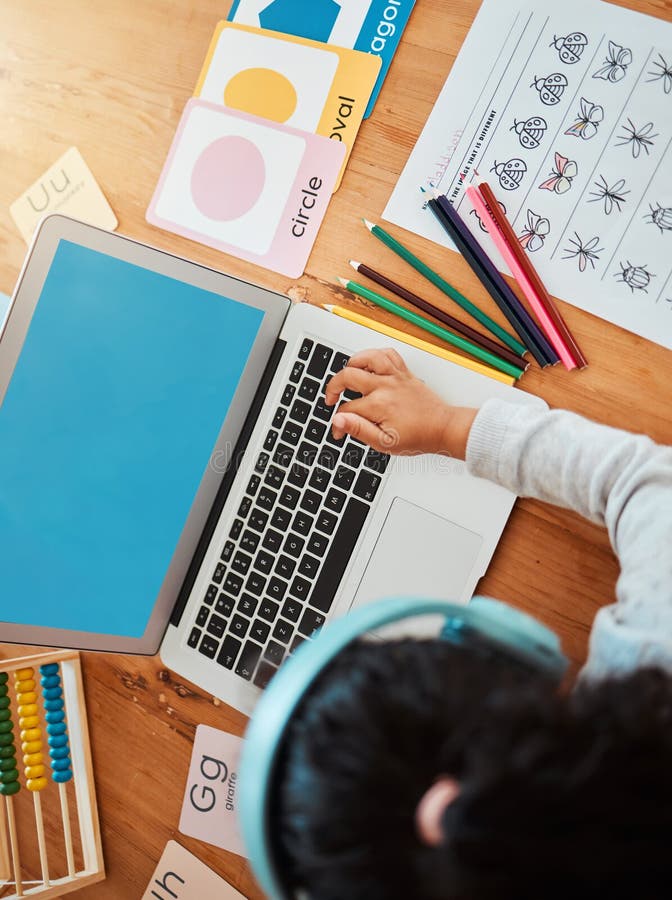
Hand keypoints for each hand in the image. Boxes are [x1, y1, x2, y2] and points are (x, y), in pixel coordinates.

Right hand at [324, 348, 476, 457]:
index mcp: (378, 405)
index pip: (346, 409)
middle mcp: (385, 386)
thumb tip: (338, 421)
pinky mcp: (404, 373)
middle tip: (332, 400)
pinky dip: (376, 355)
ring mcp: (395, 377)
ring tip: (347, 376)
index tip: (339, 432)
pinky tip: (369, 364)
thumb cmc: (418, 437)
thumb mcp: (384, 443)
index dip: (338, 422)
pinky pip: (388, 354)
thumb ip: (358, 430)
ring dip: (352, 364)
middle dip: (333, 388)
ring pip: (367, 358)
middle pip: (348, 376)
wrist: (442, 428)